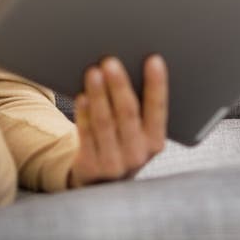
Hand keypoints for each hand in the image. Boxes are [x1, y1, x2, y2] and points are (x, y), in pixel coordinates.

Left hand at [67, 54, 167, 187]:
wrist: (102, 179)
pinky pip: (86, 135)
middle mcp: (138, 153)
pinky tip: (81, 97)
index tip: (154, 60)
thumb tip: (128, 68)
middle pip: (128, 113)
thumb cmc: (124, 141)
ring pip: (105, 122)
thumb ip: (141, 107)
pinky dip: (83, 114)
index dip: (157, 84)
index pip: (158, 109)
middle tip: (111, 62)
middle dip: (119, 85)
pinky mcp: (90, 166)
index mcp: (155, 141)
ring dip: (99, 95)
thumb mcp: (140, 132)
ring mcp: (114, 162)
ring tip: (93, 72)